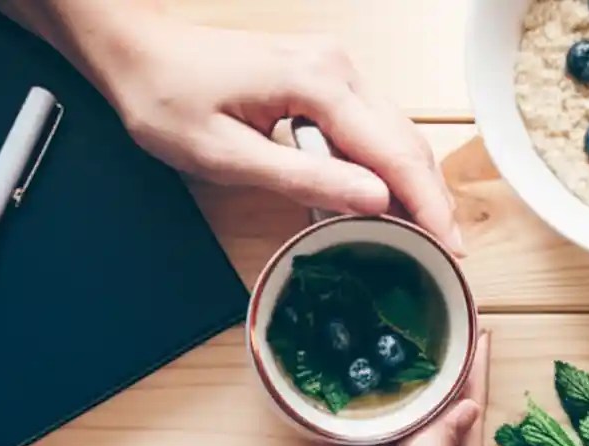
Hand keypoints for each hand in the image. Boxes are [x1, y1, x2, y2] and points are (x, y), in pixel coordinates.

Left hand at [9, 2, 462, 252]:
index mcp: (317, 83)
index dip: (427, 206)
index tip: (450, 248)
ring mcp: (335, 67)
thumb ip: (304, 177)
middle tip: (448, 253)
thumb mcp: (226, 155)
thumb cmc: (167, 100)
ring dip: (414, 182)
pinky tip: (389, 197)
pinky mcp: (325, 75)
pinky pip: (372, 124)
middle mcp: (338, 67)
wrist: (138, 51)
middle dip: (432, 198)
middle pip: (407, 140)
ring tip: (426, 233)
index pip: (394, 153)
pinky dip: (388, 163)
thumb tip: (375, 200)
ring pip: (396, 131)